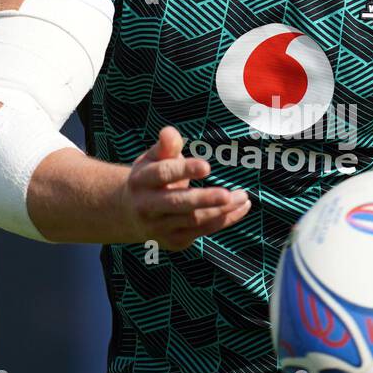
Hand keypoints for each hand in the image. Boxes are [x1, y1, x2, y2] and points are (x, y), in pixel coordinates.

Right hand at [119, 126, 250, 250]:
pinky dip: (225, 219)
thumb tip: (170, 132)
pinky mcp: (174, 241)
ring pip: (194, 220)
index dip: (185, 170)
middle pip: (178, 203)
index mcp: (141, 181)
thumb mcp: (152, 159)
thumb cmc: (149, 178)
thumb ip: (165, 146)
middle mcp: (147, 207)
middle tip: (227, 195)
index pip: (163, 174)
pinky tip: (241, 207)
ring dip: (222, 210)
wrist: (130, 214)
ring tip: (243, 196)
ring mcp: (159, 227)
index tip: (207, 166)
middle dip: (203, 199)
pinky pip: (203, 230)